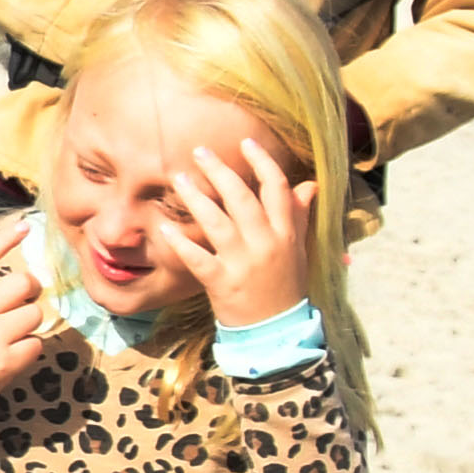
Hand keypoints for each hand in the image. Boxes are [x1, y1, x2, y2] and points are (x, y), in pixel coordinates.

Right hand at [0, 218, 50, 396]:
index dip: (4, 240)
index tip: (25, 226)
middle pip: (23, 284)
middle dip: (27, 291)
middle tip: (15, 301)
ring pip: (34, 313)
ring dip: (27, 321)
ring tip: (8, 332)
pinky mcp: (4, 362)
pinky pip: (36, 342)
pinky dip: (28, 347)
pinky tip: (9, 351)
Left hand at [162, 142, 311, 323]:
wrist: (277, 330)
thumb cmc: (286, 285)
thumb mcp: (299, 249)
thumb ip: (299, 216)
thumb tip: (309, 184)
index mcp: (286, 232)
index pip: (277, 187)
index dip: (261, 161)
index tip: (245, 142)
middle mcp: (266, 242)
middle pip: (242, 198)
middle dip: (220, 171)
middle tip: (199, 152)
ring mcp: (243, 262)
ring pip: (217, 222)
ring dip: (196, 198)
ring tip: (179, 179)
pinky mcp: (221, 282)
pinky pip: (197, 257)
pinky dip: (180, 242)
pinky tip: (164, 227)